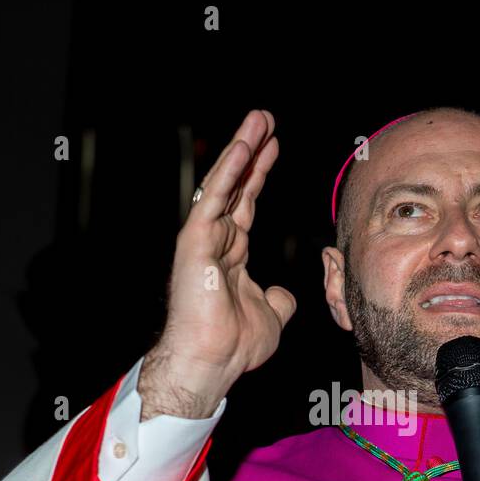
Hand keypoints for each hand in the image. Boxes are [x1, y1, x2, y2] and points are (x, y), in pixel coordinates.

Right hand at [140, 109, 296, 418]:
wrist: (212, 361)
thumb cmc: (235, 345)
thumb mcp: (271, 316)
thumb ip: (277, 299)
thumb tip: (283, 294)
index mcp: (230, 256)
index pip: (246, 204)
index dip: (259, 175)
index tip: (274, 146)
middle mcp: (214, 242)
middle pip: (235, 186)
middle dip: (251, 151)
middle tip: (265, 119)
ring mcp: (203, 240)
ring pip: (224, 184)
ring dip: (241, 149)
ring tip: (258, 119)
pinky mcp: (195, 241)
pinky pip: (215, 199)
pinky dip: (230, 172)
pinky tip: (244, 147)